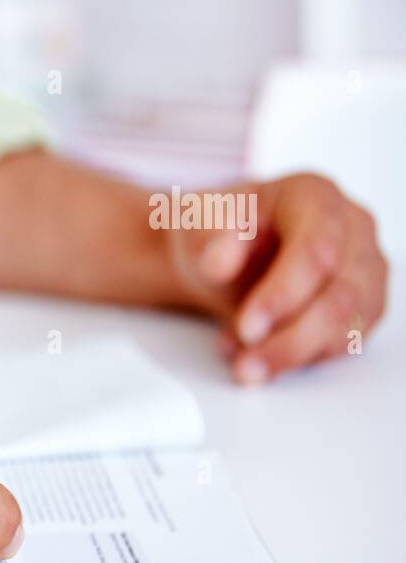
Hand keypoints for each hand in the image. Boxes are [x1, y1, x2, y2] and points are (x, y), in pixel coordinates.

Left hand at [167, 174, 388, 383]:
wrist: (223, 255)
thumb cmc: (217, 232)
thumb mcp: (199, 224)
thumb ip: (209, 238)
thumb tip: (219, 264)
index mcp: (314, 196)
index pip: (317, 250)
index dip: (284, 294)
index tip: (247, 327)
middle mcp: (352, 228)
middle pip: (340, 295)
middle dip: (290, 339)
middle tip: (245, 364)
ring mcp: (364, 267)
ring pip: (348, 325)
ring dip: (293, 355)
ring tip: (243, 365)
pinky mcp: (362, 305)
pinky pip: (344, 343)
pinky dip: (299, 359)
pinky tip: (257, 356)